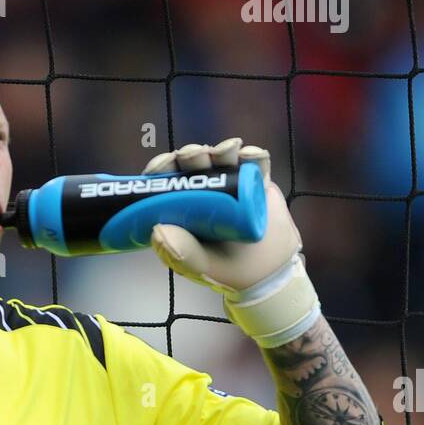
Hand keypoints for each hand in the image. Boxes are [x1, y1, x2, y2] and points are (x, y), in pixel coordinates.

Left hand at [144, 137, 320, 346]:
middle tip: (195, 156)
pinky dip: (253, 155)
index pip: (168, 179)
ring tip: (226, 152)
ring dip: (221, 149)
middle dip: (192, 154)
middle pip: (194, 162)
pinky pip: (257, 163)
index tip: (162, 166)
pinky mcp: (258, 182)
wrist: (267, 275)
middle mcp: (206, 190)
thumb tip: (157, 230)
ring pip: (223, 157)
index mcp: (183, 205)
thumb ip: (179, 252)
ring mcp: (233, 183)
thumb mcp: (198, 264)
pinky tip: (250, 155)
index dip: (162, 167)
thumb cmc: (224, 270)